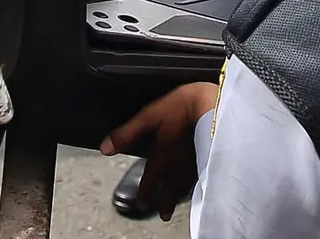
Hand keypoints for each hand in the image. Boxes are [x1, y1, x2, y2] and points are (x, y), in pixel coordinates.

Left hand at [100, 81, 219, 219]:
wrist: (214, 104)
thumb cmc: (182, 107)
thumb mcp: (148, 116)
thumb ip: (126, 134)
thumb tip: (105, 148)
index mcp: (163, 153)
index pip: (151, 177)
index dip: (146, 191)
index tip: (142, 204)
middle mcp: (179, 162)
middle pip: (170, 186)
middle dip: (165, 200)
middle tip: (162, 214)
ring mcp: (197, 160)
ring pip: (186, 184)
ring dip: (179, 197)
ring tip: (176, 206)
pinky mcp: (211, 156)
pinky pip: (202, 177)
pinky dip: (197, 186)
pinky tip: (199, 188)